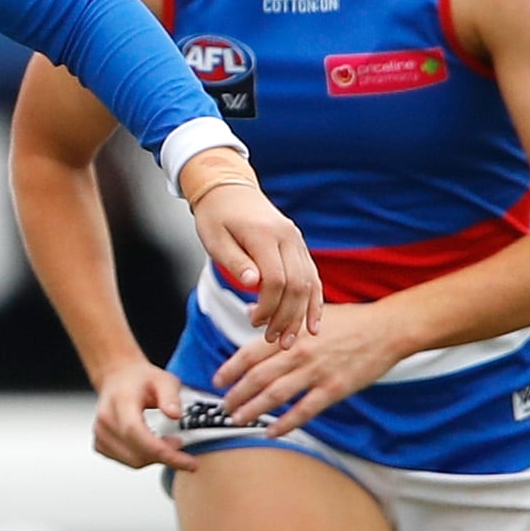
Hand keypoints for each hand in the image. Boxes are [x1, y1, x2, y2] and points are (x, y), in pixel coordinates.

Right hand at [90, 362, 194, 472]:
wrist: (118, 378)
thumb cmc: (139, 379)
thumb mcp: (163, 380)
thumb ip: (171, 396)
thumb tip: (175, 415)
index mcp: (120, 401)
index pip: (137, 433)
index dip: (164, 452)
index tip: (188, 462)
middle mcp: (106, 419)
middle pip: (136, 452)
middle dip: (165, 456)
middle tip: (180, 443)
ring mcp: (101, 433)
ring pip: (132, 460)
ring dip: (155, 458)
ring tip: (167, 442)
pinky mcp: (101, 443)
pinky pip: (126, 460)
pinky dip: (143, 458)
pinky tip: (151, 445)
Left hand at [188, 178, 321, 342]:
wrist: (229, 190)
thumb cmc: (215, 217)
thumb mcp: (214, 239)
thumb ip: (234, 262)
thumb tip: (252, 285)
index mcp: (264, 235)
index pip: (275, 279)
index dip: (267, 306)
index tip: (253, 322)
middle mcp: (288, 237)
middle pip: (297, 284)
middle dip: (286, 316)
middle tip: (272, 340)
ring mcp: (297, 241)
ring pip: (309, 282)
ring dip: (301, 314)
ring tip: (289, 339)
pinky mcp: (300, 246)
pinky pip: (313, 276)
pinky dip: (314, 301)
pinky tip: (313, 324)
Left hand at [215, 301, 402, 434]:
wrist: (388, 328)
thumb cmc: (350, 320)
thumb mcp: (310, 311)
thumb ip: (277, 316)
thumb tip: (248, 313)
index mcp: (291, 333)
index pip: (250, 353)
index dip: (230, 369)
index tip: (217, 381)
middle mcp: (299, 352)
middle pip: (257, 377)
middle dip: (236, 394)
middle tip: (223, 406)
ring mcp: (317, 371)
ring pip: (275, 394)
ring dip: (252, 409)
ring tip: (236, 419)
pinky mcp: (335, 388)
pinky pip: (305, 410)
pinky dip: (286, 423)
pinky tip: (271, 432)